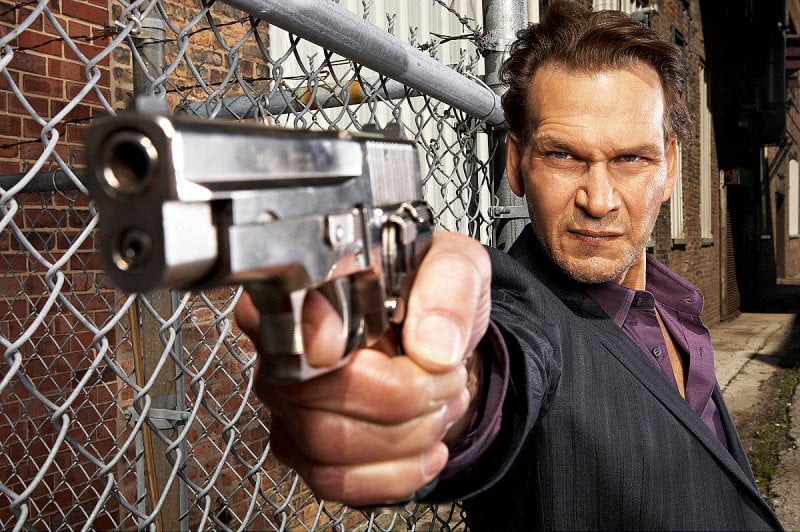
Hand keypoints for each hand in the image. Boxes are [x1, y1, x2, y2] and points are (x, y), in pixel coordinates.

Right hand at [234, 231, 490, 506]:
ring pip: (328, 446)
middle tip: (447, 378)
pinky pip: (337, 482)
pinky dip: (398, 472)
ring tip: (441, 406)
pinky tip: (427, 445)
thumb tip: (432, 346)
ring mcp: (287, 404)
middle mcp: (283, 347)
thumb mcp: (457, 268)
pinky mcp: (303, 450)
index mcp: (311, 286)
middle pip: (311, 393)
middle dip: (399, 397)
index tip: (340, 345)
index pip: (284, 310)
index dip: (310, 331)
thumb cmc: (433, 297)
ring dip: (407, 436)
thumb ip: (448, 289)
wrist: (439, 343)